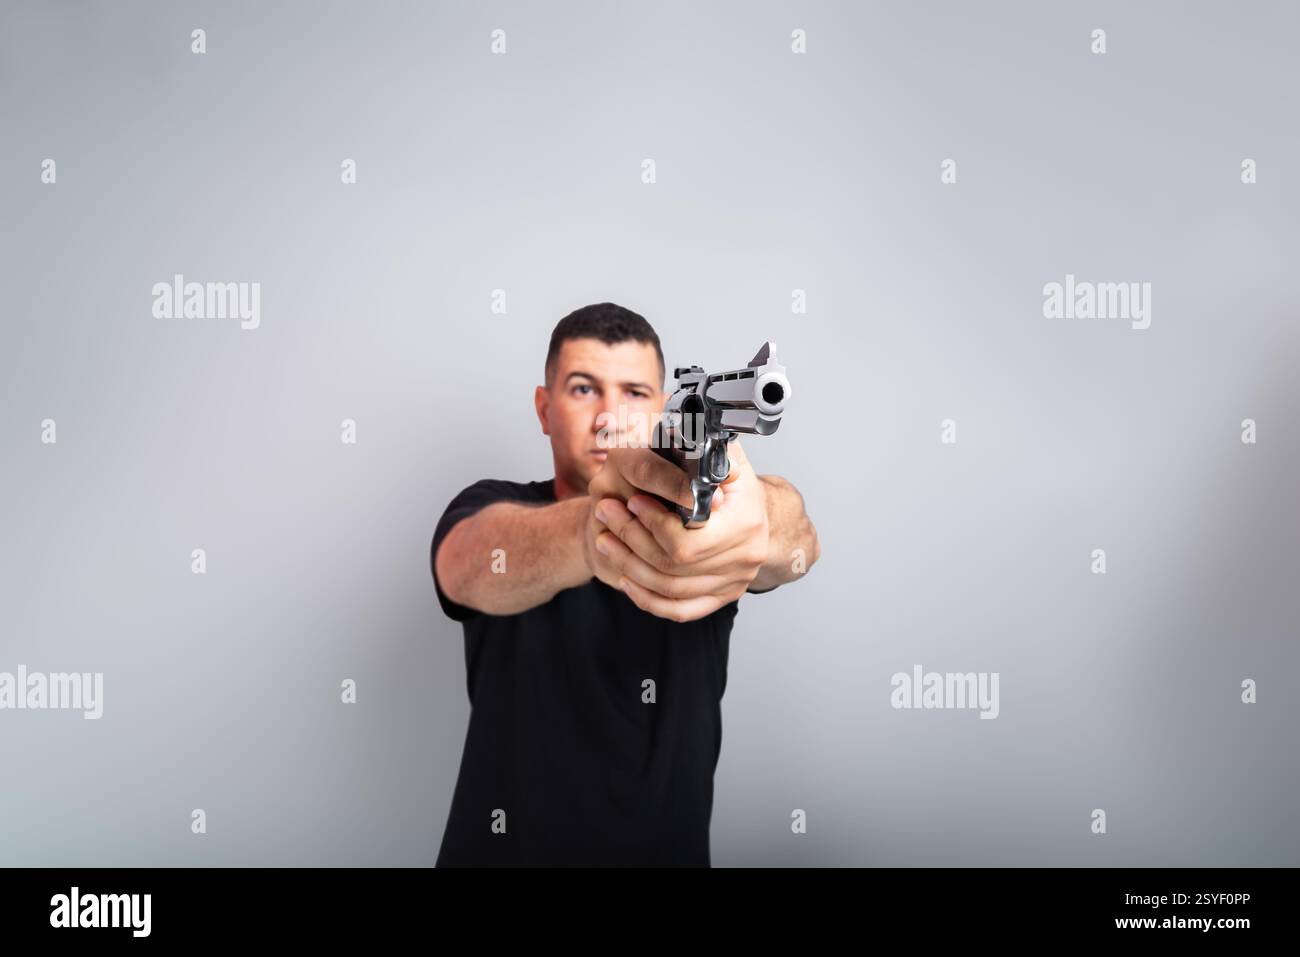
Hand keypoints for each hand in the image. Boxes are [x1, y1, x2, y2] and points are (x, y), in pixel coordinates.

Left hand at [591, 439, 768, 621]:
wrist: (761, 513)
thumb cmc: (735, 482)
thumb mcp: (726, 457)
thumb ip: (707, 453)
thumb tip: (690, 452)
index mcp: (744, 523)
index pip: (686, 540)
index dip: (652, 524)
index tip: (632, 502)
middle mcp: (743, 558)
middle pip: (672, 566)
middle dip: (633, 540)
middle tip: (607, 514)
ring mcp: (734, 582)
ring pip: (670, 589)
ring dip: (630, 565)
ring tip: (606, 540)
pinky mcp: (722, 597)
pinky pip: (681, 610)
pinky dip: (649, 600)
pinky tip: (627, 581)